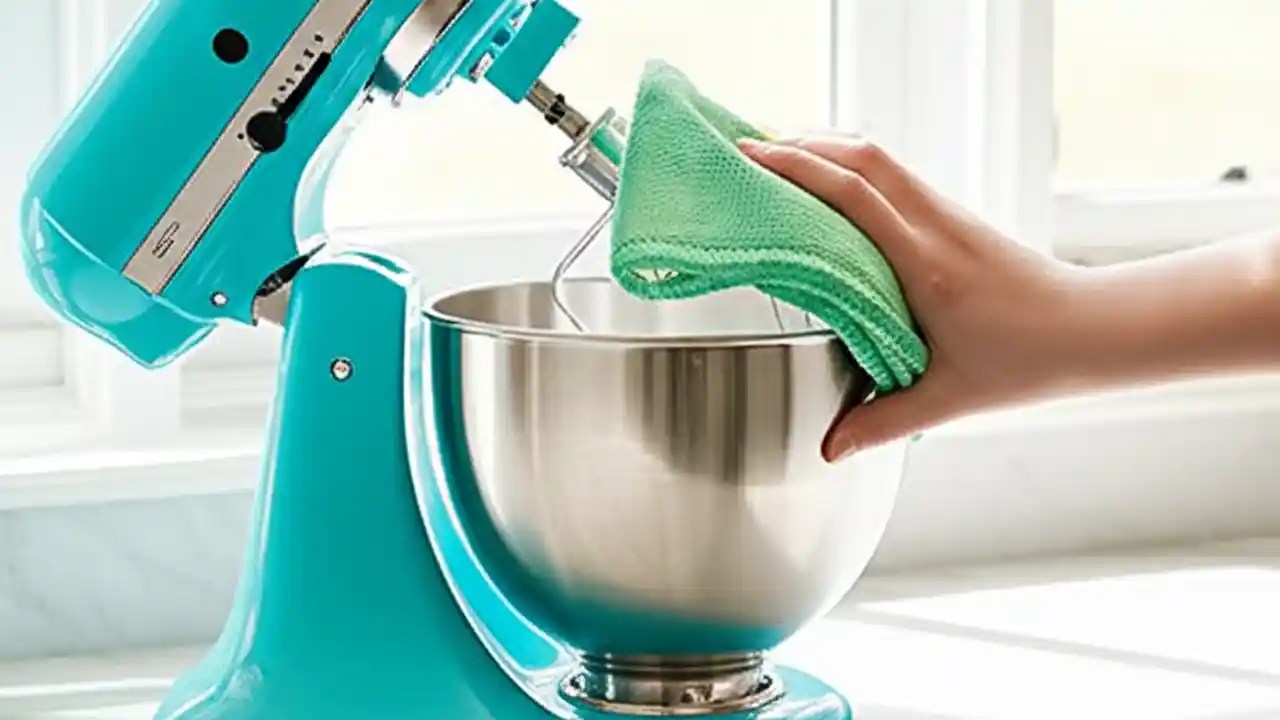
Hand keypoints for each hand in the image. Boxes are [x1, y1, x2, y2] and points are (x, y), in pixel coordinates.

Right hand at [738, 136, 1091, 460]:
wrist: (1095, 330)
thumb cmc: (1029, 361)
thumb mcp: (948, 399)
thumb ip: (881, 423)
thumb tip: (831, 449)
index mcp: (924, 263)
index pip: (852, 194)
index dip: (797, 167)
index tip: (751, 157)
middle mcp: (936, 225)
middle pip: (863, 155)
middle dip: (803, 144)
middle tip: (753, 151)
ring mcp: (949, 214)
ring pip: (881, 157)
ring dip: (830, 148)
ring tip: (783, 159)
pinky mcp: (957, 217)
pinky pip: (897, 175)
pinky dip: (856, 167)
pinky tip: (835, 186)